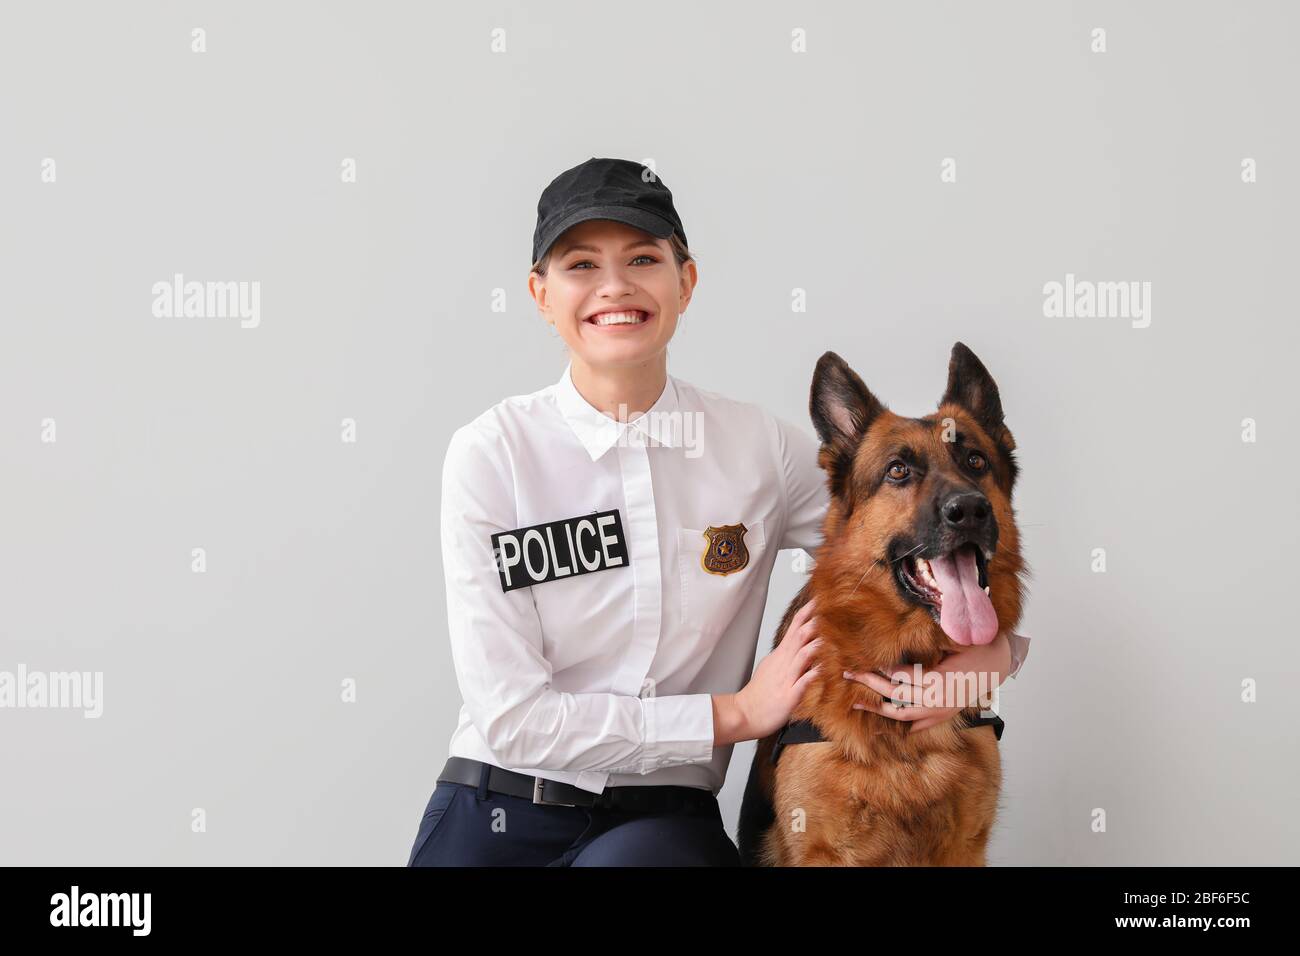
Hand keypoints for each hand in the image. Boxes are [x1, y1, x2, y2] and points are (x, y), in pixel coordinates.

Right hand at [734, 598, 821, 739]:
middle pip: (800, 635)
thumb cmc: (760, 693)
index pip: (795, 627)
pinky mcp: (789, 696)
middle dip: (816, 621)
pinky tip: (823, 669)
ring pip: (803, 655)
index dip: (808, 612)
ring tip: (832, 635)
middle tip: (831, 608)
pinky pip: (803, 683)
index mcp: (781, 654)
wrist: (746, 712)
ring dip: (817, 644)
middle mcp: (784, 662)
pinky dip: (813, 674)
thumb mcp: (772, 666)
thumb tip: (799, 643)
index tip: (820, 599)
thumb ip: (786, 653)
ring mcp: (786, 678)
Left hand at [843, 632, 1011, 732]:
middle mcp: (936, 699)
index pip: (899, 676)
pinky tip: (884, 719)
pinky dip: (901, 722)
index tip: (861, 662)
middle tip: (849, 674)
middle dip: (869, 684)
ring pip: (901, 714)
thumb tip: (896, 641)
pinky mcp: (943, 715)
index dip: (879, 669)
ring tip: (856, 704)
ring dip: (877, 709)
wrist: (997, 664)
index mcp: (937, 680)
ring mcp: (939, 711)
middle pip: (894, 695)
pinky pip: (917, 724)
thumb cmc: (972, 648)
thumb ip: (924, 647)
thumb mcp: (949, 643)